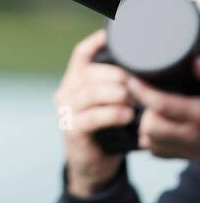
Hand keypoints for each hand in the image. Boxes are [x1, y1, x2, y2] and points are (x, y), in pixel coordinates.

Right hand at [55, 29, 134, 197]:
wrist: (90, 166)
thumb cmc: (102, 131)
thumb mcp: (104, 104)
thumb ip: (111, 86)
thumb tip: (137, 71)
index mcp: (72, 81)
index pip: (80, 54)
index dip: (96, 43)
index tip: (113, 37)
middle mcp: (65, 92)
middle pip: (89, 72)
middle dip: (116, 74)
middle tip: (136, 82)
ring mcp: (66, 111)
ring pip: (91, 92)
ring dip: (117, 94)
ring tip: (133, 100)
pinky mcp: (72, 130)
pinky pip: (94, 117)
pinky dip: (114, 114)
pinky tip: (127, 115)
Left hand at [128, 60, 199, 158]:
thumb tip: (195, 61)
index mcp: (199, 114)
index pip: (162, 105)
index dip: (143, 92)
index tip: (133, 81)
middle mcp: (193, 135)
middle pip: (151, 127)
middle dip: (144, 111)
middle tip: (145, 96)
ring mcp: (190, 149)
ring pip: (151, 143)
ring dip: (145, 127)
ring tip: (149, 110)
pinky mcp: (190, 157)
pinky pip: (159, 154)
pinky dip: (152, 141)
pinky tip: (156, 127)